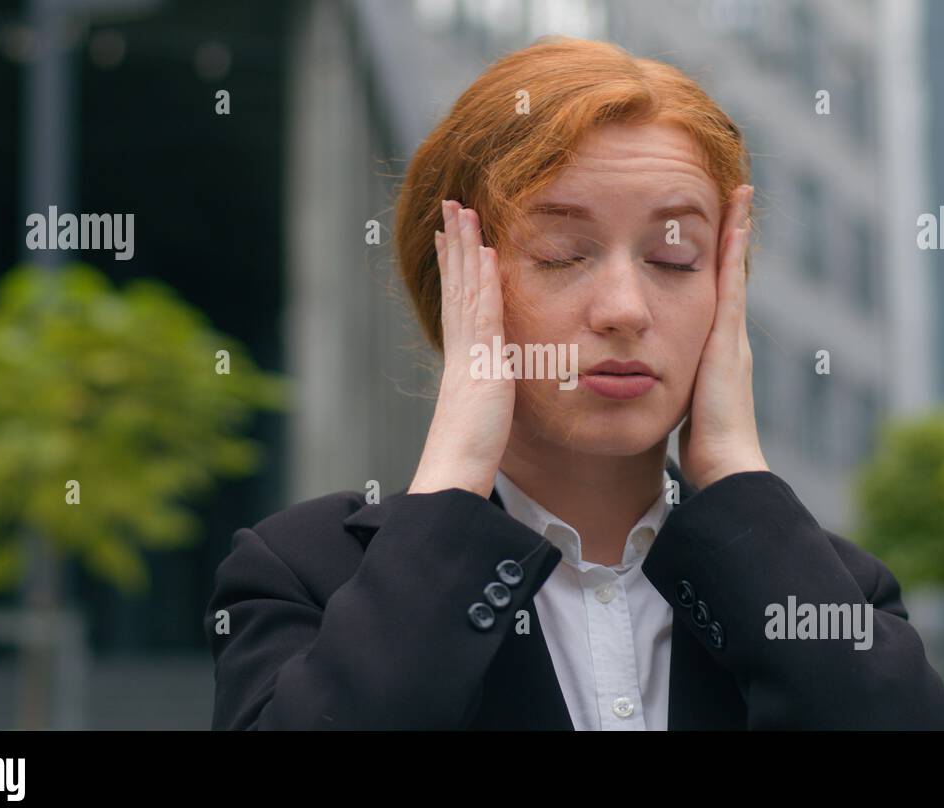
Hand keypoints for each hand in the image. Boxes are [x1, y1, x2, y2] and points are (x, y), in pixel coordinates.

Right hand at [408, 201, 514, 497]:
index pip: (457, 296)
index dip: (453, 263)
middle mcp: (460, 344)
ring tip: (462, 211)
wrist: (456, 467)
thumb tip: (495, 379)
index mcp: (463, 354)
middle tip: (450, 205)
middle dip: (454, 241)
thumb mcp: (485, 407)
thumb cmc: (471, 448)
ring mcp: (468, 348)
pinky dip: (482, 279)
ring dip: (464, 246)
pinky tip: (485, 252)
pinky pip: (482, 310)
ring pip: (465, 285)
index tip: (448, 234)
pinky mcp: (480, 359)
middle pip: (456, 281)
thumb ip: (489, 385)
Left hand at [679, 184, 768, 488]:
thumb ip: (670, 392)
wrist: (726, 464)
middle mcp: (729, 338)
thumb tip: (644, 387)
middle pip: (727, 275)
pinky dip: (733, 252)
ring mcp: (733, 335)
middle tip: (736, 197)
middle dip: (731, 237)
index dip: (714, 266)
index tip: (712, 233)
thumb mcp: (681, 408)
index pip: (715, 298)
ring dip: (736, 232)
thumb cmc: (703, 448)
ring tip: (739, 195)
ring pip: (731, 271)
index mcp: (717, 353)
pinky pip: (730, 283)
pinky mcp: (729, 338)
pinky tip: (734, 221)